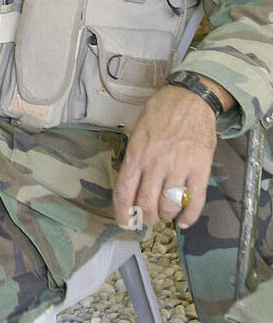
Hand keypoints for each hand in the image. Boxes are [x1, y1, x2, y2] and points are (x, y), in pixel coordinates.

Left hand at [112, 84, 219, 229]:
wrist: (190, 99)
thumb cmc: (160, 114)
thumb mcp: (136, 134)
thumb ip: (134, 159)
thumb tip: (130, 185)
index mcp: (136, 156)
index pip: (124, 193)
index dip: (122, 213)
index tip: (124, 223)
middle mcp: (155, 165)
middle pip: (146, 204)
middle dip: (146, 218)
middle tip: (148, 219)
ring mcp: (178, 167)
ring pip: (169, 205)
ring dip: (166, 215)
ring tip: (166, 214)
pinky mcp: (200, 168)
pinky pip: (196, 199)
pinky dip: (190, 215)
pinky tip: (185, 221)